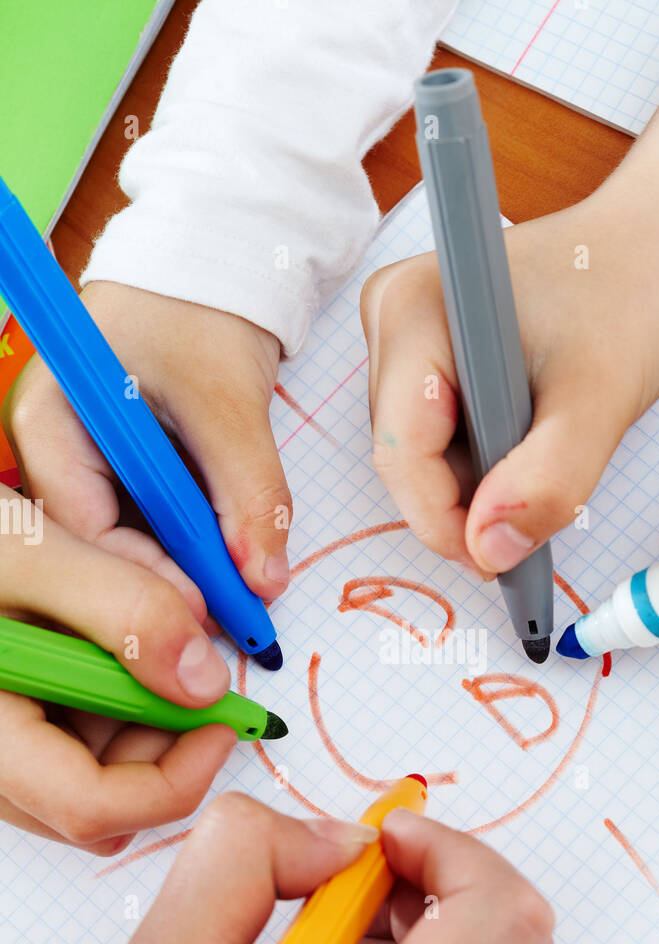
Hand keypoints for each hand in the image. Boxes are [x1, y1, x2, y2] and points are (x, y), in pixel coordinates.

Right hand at [0, 481, 235, 851]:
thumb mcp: (28, 549)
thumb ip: (123, 608)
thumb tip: (205, 683)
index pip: (94, 808)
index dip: (178, 776)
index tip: (223, 717)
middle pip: (101, 802)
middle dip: (161, 738)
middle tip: (181, 655)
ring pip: (91, 775)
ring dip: (136, 715)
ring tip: (124, 627)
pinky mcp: (4, 729)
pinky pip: (70, 744)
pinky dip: (107, 702)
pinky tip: (98, 638)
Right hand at [3, 281, 291, 598]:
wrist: (217, 269)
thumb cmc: (202, 307)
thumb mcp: (228, 398)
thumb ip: (249, 490)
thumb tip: (262, 577)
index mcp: (49, 420)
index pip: (82, 527)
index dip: (146, 576)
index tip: (209, 605)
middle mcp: (57, 451)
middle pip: (104, 546)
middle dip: (172, 581)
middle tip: (236, 613)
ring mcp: (90, 465)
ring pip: (136, 544)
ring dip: (189, 568)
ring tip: (242, 596)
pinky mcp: (127, 474)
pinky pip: (157, 528)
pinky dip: (197, 547)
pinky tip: (234, 564)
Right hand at [361, 184, 658, 576]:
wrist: (655, 245)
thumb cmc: (633, 295)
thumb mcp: (600, 399)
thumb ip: (548, 480)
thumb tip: (489, 550)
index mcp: (412, 310)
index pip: (399, 453)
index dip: (446, 522)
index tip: (504, 560)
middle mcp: (389, 316)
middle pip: (403, 457)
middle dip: (466, 503)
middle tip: (540, 513)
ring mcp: (402, 332)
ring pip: (419, 454)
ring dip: (477, 483)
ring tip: (544, 461)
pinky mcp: (422, 349)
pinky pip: (434, 435)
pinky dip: (480, 459)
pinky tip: (528, 445)